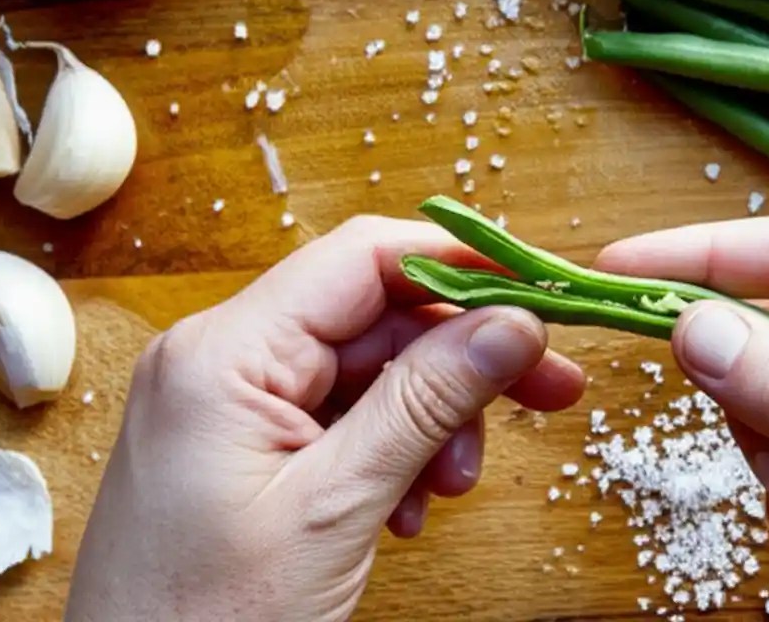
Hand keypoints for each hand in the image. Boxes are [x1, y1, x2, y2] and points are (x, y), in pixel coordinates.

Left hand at [65, 217, 584, 621]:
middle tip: (548, 390)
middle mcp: (220, 360)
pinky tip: (405, 509)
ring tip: (451, 485)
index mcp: (223, 354)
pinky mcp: (242, 445)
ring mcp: (229, 404)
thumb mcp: (334, 508)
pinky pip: (340, 417)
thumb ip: (425, 403)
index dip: (461, 266)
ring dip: (430, 419)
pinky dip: (391, 453)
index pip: (362, 259)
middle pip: (375, 317)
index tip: (539, 291)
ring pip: (367, 371)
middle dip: (461, 360)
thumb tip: (511, 326)